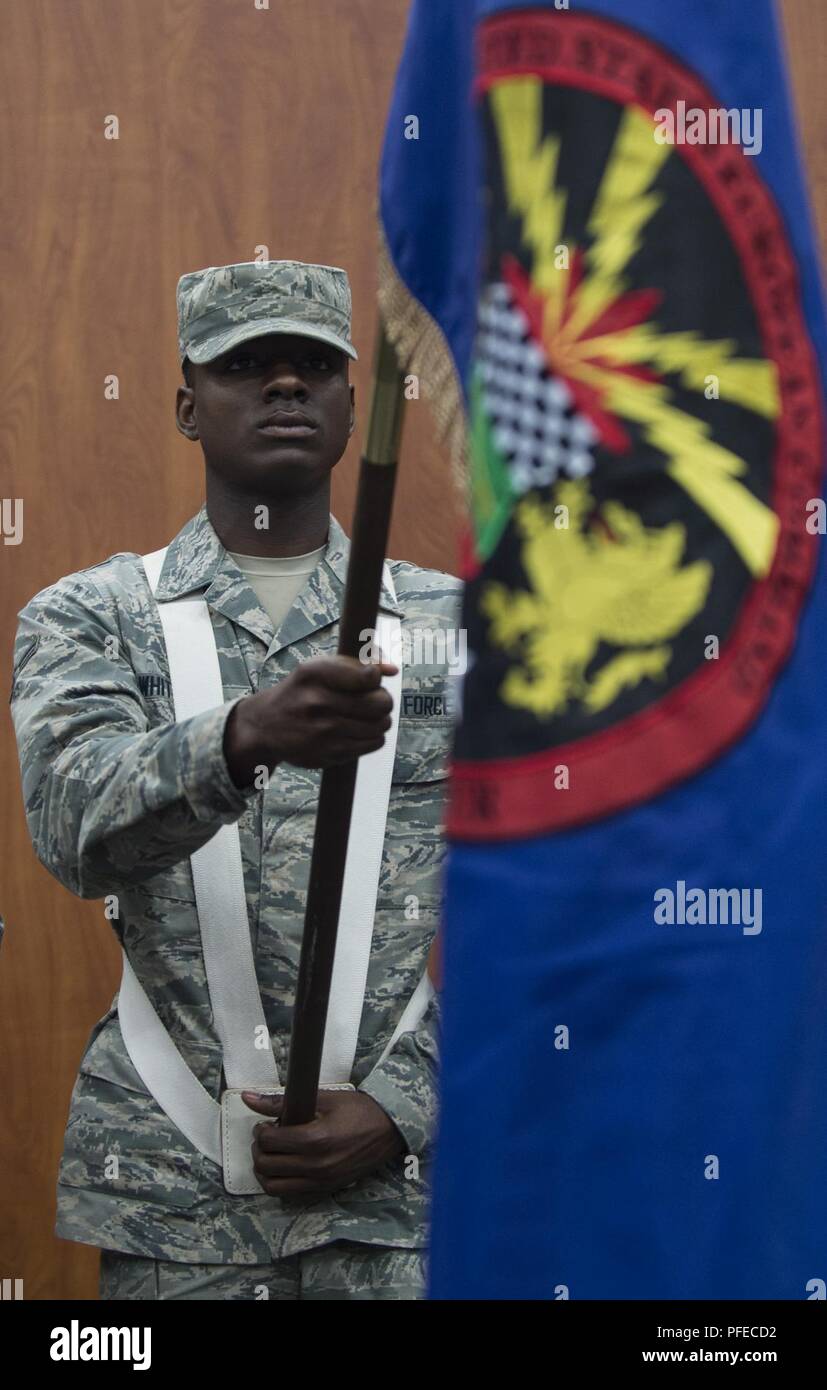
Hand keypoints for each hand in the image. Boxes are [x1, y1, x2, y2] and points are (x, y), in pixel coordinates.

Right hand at [223, 652, 397, 786]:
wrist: (265, 726)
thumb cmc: (301, 691)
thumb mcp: (319, 668)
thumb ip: (357, 663)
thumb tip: (392, 669)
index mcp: (315, 674)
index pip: (369, 676)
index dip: (375, 677)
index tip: (369, 679)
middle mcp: (318, 703)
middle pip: (381, 702)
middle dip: (382, 700)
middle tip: (372, 700)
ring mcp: (324, 731)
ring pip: (381, 725)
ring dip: (379, 719)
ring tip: (365, 716)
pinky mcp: (331, 754)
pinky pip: (374, 743)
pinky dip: (373, 736)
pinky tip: (358, 730)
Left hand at [241, 1089, 405, 1196]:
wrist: (389, 1130)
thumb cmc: (358, 1110)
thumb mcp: (323, 1099)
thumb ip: (282, 1101)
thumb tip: (248, 1098)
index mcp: (315, 1140)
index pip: (269, 1141)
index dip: (260, 1130)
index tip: (264, 1123)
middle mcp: (316, 1166)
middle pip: (266, 1165)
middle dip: (259, 1149)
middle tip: (265, 1137)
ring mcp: (321, 1182)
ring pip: (273, 1187)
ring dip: (264, 1170)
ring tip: (271, 1154)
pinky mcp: (326, 1190)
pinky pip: (291, 1194)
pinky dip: (280, 1183)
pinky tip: (285, 1168)